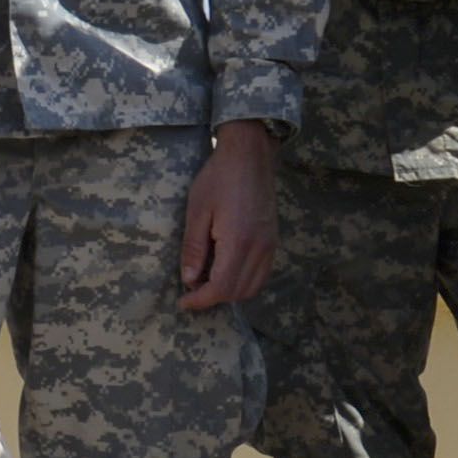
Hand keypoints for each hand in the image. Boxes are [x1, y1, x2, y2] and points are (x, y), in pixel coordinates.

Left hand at [177, 121, 278, 312]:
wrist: (249, 155)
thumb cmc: (219, 177)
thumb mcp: (197, 210)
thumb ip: (193, 248)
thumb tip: (189, 280)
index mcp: (239, 241)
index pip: (221, 286)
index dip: (201, 300)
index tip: (184, 302)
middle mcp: (259, 248)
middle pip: (237, 291)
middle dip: (213, 297)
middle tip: (191, 289)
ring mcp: (270, 245)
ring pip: (252, 287)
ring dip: (229, 291)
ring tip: (206, 280)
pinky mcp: (273, 241)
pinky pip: (261, 274)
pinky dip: (243, 281)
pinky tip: (225, 270)